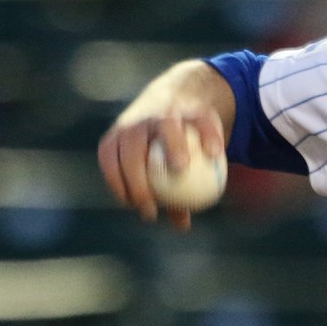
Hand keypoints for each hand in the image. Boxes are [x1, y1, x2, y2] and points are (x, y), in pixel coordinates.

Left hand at [97, 61, 235, 228]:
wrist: (186, 100)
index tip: (130, 204)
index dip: (115, 180)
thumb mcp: (163, 166)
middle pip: (132, 146)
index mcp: (123, 134)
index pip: (111, 157)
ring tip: (181, 169)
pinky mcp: (194, 108)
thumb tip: (182, 225)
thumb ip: (170, 193)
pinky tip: (215, 152)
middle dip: (135, 175)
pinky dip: (208, 135)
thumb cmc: (169, 145)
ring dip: (171, 146)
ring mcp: (167, 112)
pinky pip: (201, 122)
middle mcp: (141, 121)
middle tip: (150, 204)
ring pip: (166, 127)